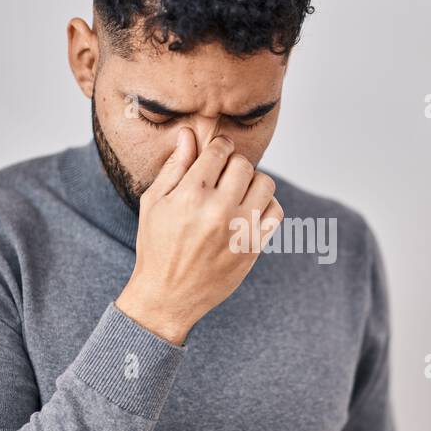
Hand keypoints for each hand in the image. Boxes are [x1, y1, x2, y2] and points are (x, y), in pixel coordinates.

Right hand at [115, 127, 283, 343]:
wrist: (167, 296)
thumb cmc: (156, 247)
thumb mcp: (154, 203)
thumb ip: (175, 166)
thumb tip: (189, 133)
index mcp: (190, 195)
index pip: (220, 151)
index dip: (219, 147)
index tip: (217, 154)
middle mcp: (218, 210)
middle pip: (244, 165)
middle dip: (234, 165)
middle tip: (224, 176)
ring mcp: (239, 230)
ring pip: (265, 184)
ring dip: (253, 183)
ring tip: (237, 193)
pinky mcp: (253, 248)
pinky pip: (276, 212)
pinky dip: (267, 206)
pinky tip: (249, 211)